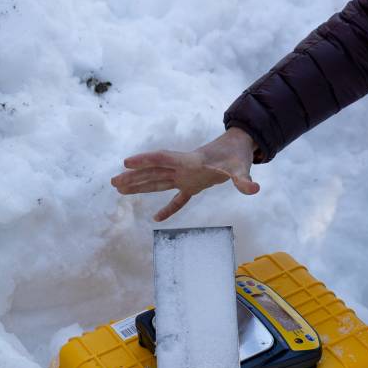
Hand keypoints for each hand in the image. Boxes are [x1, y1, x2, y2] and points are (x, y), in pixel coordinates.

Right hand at [111, 127, 259, 220]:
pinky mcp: (192, 186)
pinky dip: (168, 209)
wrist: (239, 148)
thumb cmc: (238, 155)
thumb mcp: (241, 167)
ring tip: (119, 189)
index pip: (163, 159)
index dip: (145, 160)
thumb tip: (254, 189)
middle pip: (153, 172)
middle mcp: (183, 168)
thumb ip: (244, 180)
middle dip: (133, 177)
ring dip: (139, 186)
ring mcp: (185, 177)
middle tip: (113, 182)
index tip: (126, 162)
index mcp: (190, 161)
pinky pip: (176, 199)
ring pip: (157, 182)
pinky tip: (156, 219)